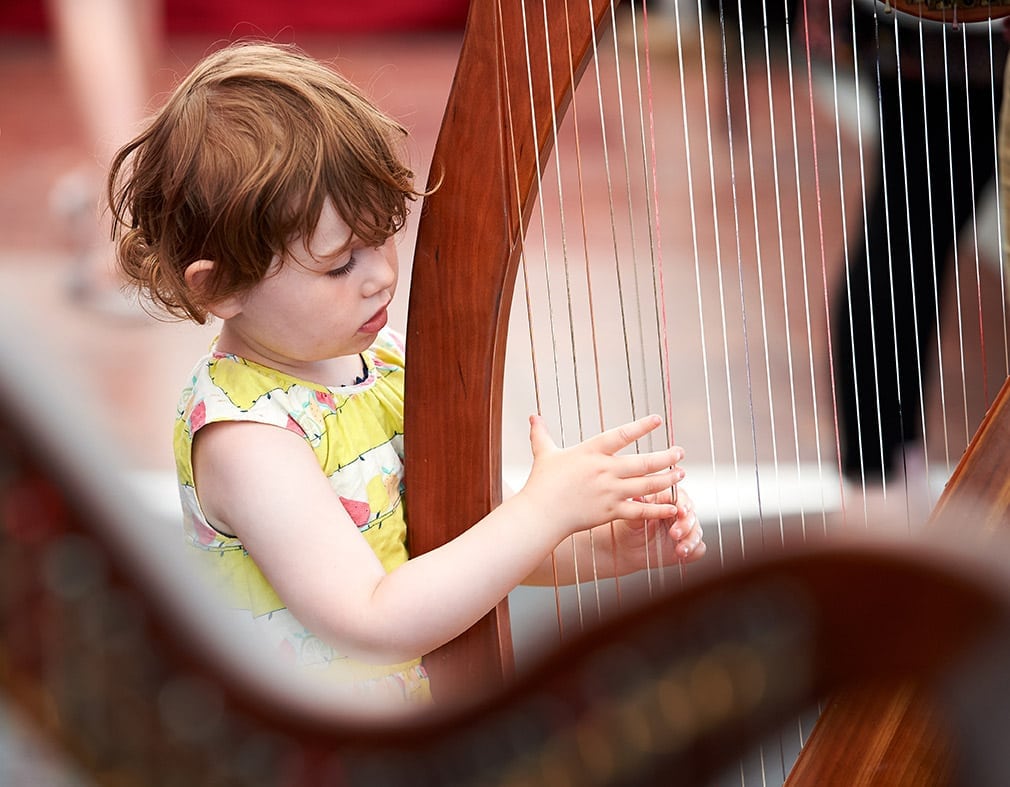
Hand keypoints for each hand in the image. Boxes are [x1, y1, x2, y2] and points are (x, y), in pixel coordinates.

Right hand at [518, 413, 682, 538]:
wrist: (541, 514)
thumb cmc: (542, 483)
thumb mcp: (543, 453)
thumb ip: (541, 434)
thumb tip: (533, 416)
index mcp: (591, 452)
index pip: (621, 434)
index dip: (641, 426)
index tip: (658, 419)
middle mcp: (604, 470)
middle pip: (643, 462)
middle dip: (666, 457)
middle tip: (680, 452)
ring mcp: (609, 492)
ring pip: (647, 485)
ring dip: (667, 479)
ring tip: (681, 474)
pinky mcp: (611, 512)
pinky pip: (640, 510)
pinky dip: (658, 509)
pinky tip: (673, 507)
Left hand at [611, 485, 705, 572]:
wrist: (627, 549)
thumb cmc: (629, 529)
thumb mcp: (630, 519)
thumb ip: (638, 509)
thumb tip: (639, 498)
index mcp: (665, 500)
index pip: (679, 497)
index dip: (682, 503)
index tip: (680, 511)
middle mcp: (677, 514)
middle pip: (691, 514)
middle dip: (685, 525)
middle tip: (675, 534)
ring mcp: (684, 530)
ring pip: (696, 531)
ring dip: (690, 540)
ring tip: (680, 549)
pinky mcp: (687, 545)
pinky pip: (698, 547)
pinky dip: (694, 550)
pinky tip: (684, 553)